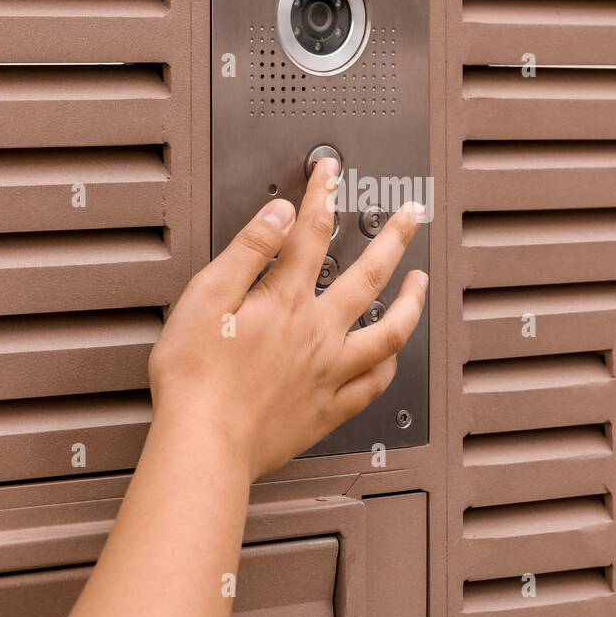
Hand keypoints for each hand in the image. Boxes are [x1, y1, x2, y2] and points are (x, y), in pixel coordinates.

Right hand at [148, 157, 427, 481]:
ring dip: (411, 301)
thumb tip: (281, 214)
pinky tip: (395, 355)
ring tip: (421, 281)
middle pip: (370, 274)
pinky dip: (391, 364)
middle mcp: (318, 332)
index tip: (331, 172)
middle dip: (393, 237)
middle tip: (409, 215)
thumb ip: (248, 251)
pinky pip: (376, 383)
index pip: (312, 231)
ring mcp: (330, 371)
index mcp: (286, 300)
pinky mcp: (329, 408)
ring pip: (390, 332)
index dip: (323, 193)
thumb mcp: (206, 297)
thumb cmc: (195, 379)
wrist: (204, 444)